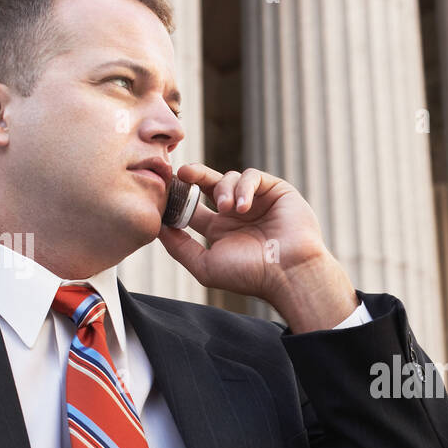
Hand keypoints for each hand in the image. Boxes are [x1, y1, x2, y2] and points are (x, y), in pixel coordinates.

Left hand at [156, 164, 357, 331]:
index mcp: (220, 231)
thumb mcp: (205, 266)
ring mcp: (256, 201)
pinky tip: (243, 207)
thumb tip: (158, 228)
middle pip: (208, 185)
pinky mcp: (275, 191)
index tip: (167, 192)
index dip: (178, 197)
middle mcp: (236, 214)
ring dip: (223, 189)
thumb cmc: (250, 274)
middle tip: (182, 172)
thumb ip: (180, 248)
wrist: (288, 272)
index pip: (193, 206)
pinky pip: (252, 176)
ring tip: (227, 209)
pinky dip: (244, 187)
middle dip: (194, 176)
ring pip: (229, 177)